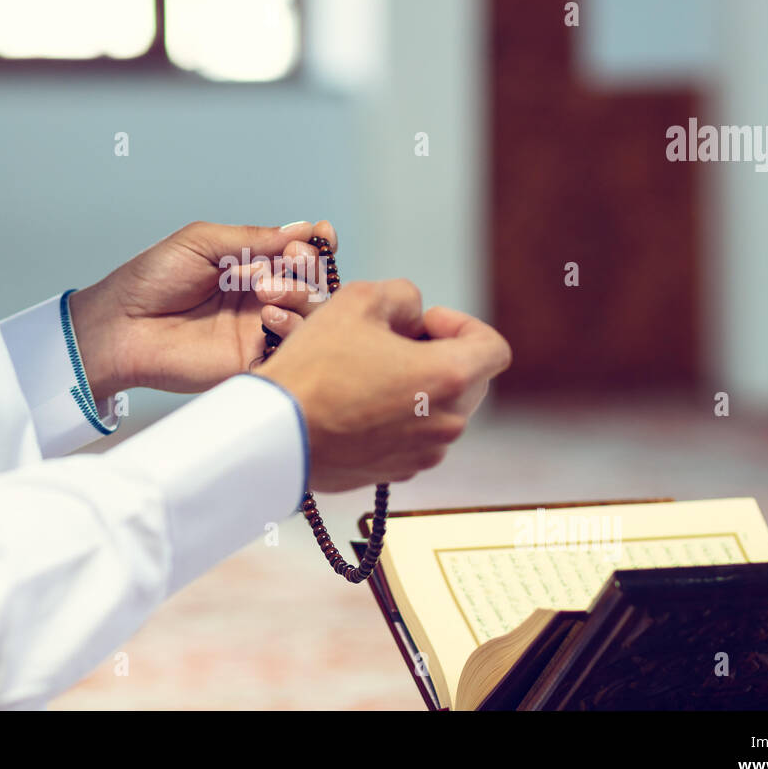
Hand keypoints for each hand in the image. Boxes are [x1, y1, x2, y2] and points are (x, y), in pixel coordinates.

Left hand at [67, 220, 338, 397]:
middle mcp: (261, 298)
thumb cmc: (151, 279)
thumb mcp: (202, 242)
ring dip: (300, 296)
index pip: (300, 256)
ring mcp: (258, 331)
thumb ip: (252, 238)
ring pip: (309, 317)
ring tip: (267, 291)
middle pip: (312, 285)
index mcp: (251, 267)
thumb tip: (301, 230)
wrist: (121, 326)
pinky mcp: (252, 362)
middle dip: (308, 269)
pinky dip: (292, 332)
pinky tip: (270, 317)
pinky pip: (290, 352)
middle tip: (290, 260)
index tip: (321, 236)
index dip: (316, 246)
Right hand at [257, 279, 511, 492]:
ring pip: (439, 409)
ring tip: (366, 373)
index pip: (493, 347)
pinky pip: (412, 437)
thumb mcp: (358, 300)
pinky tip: (353, 405)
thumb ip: (402, 295)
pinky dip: (396, 418)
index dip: (461, 324)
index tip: (422, 322)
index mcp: (449, 377)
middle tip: (389, 342)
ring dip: (416, 387)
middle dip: (438, 354)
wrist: (274, 435)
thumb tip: (413, 315)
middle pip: (468, 379)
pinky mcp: (396, 473)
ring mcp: (423, 453)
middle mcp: (447, 422)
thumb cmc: (314, 367)